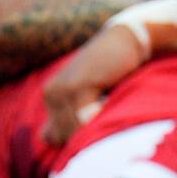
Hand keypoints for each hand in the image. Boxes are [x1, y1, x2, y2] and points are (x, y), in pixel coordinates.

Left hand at [41, 24, 146, 145]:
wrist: (128, 38)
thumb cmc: (115, 69)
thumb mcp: (89, 94)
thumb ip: (69, 115)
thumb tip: (47, 138)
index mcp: (50, 95)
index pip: (54, 137)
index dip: (76, 136)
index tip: (96, 118)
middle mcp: (51, 93)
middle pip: (65, 137)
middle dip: (87, 133)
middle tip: (105, 108)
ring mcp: (62, 90)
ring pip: (76, 131)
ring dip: (97, 126)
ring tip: (109, 102)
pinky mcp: (78, 86)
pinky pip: (86, 121)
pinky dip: (102, 117)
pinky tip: (111, 100)